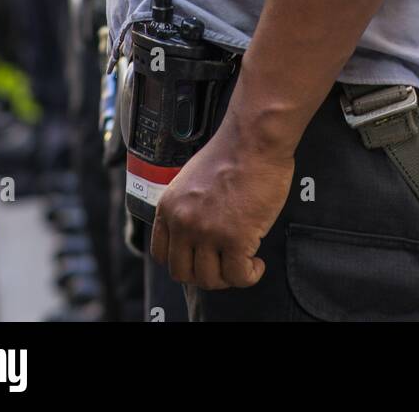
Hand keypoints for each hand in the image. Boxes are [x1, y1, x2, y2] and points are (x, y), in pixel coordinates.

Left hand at [150, 115, 293, 290]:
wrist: (255, 139)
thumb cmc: (232, 153)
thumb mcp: (191, 178)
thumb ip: (186, 206)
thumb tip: (194, 231)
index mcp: (168, 207)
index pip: (161, 255)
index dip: (184, 261)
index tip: (201, 258)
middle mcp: (183, 222)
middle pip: (184, 274)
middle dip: (206, 274)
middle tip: (225, 263)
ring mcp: (207, 232)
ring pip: (211, 279)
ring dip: (229, 276)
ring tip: (244, 262)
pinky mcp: (235, 239)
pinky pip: (239, 276)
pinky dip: (250, 275)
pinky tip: (257, 262)